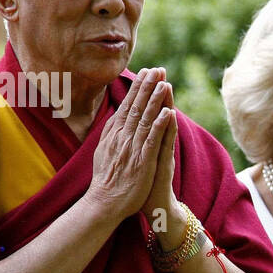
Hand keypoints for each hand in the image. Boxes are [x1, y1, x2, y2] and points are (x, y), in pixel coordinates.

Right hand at [85, 68, 173, 218]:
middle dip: (147, 86)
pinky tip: (167, 112)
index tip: (146, 72)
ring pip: (145, 119)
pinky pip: (152, 140)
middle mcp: (122, 137)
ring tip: (164, 83)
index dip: (138, 88)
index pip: (127, 106)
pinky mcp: (142, 161)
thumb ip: (111, 135)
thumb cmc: (107, 180)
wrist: (105, 203)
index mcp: (114, 134)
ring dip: (155, 100)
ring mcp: (132, 148)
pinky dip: (159, 125)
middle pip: (136, 107)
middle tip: (158, 69)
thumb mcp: (105, 151)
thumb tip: (115, 119)